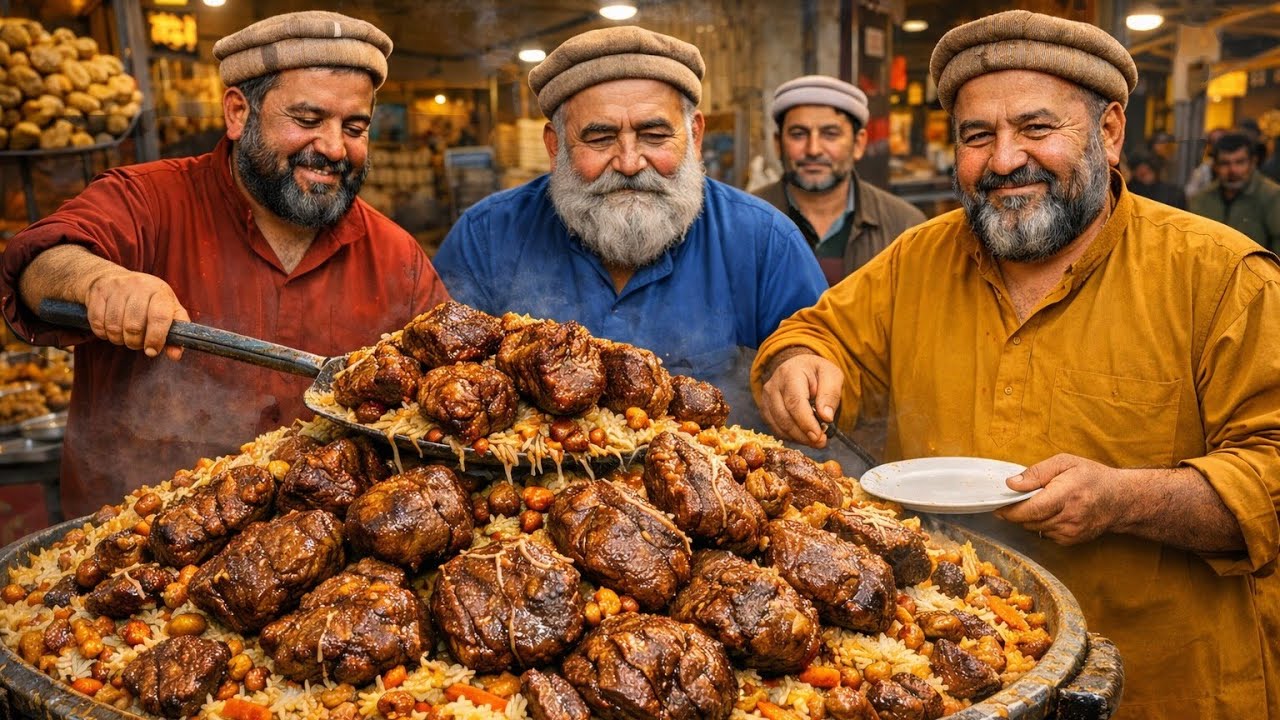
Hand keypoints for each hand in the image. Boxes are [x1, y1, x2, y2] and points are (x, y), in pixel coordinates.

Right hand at [84, 268, 188, 359]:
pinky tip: (110, 330)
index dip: (156, 339)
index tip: (152, 351)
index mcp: (160, 291)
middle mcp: (139, 286)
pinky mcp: (98, 293)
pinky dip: (104, 333)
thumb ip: (175, 333)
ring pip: (114, 326)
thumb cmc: (147, 300)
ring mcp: (116, 288)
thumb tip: (175, 356)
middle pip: (134, 326)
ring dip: (119, 339)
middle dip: (135, 342)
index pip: (159, 317)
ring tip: (124, 336)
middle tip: (136, 343)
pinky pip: (98, 323)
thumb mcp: (167, 310)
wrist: (113, 277)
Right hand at [758, 353, 842, 446]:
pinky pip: (776, 429)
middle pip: (784, 417)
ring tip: (815, 439)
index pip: (794, 402)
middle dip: (803, 434)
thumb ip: (830, 394)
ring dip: (798, 438)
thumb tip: (826, 417)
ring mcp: (766, 399)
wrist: (800, 368)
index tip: (818, 436)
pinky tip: (804, 435)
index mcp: (790, 373)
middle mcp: (773, 386)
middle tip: (821, 442)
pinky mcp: (765, 410)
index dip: (806, 422)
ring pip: (779, 426)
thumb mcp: (832, 375)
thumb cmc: (817, 373)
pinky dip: (791, 437)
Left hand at [994, 453, 1124, 544]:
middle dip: (1015, 512)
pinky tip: (1049, 512)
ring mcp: (1071, 532)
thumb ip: (1037, 472)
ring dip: (1028, 518)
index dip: (1009, 510)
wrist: (1121, 500)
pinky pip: (1044, 534)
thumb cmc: (1092, 477)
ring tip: (1037, 502)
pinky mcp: (1071, 541)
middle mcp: (1069, 517)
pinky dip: (1040, 524)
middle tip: (1011, 500)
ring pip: (1034, 528)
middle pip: (1028, 521)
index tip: (996, 506)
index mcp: (1067, 495)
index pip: (1030, 509)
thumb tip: (1012, 484)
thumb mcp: (1065, 463)